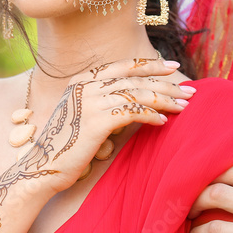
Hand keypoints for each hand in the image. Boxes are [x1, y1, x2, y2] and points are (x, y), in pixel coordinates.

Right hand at [29, 57, 194, 192]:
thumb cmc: (66, 147)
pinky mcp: (96, 122)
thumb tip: (136, 100)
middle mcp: (85, 86)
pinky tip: (163, 123)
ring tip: (184, 106)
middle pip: (134, 78)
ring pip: (137, 93)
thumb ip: (104, 103)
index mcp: (82, 80)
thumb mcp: (83, 116)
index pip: (123, 66)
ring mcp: (90, 102)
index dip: (151, 65)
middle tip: (189, 90)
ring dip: (164, 99)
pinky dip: (151, 116)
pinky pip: (132, 113)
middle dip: (165, 83)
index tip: (174, 68)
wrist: (43, 168)